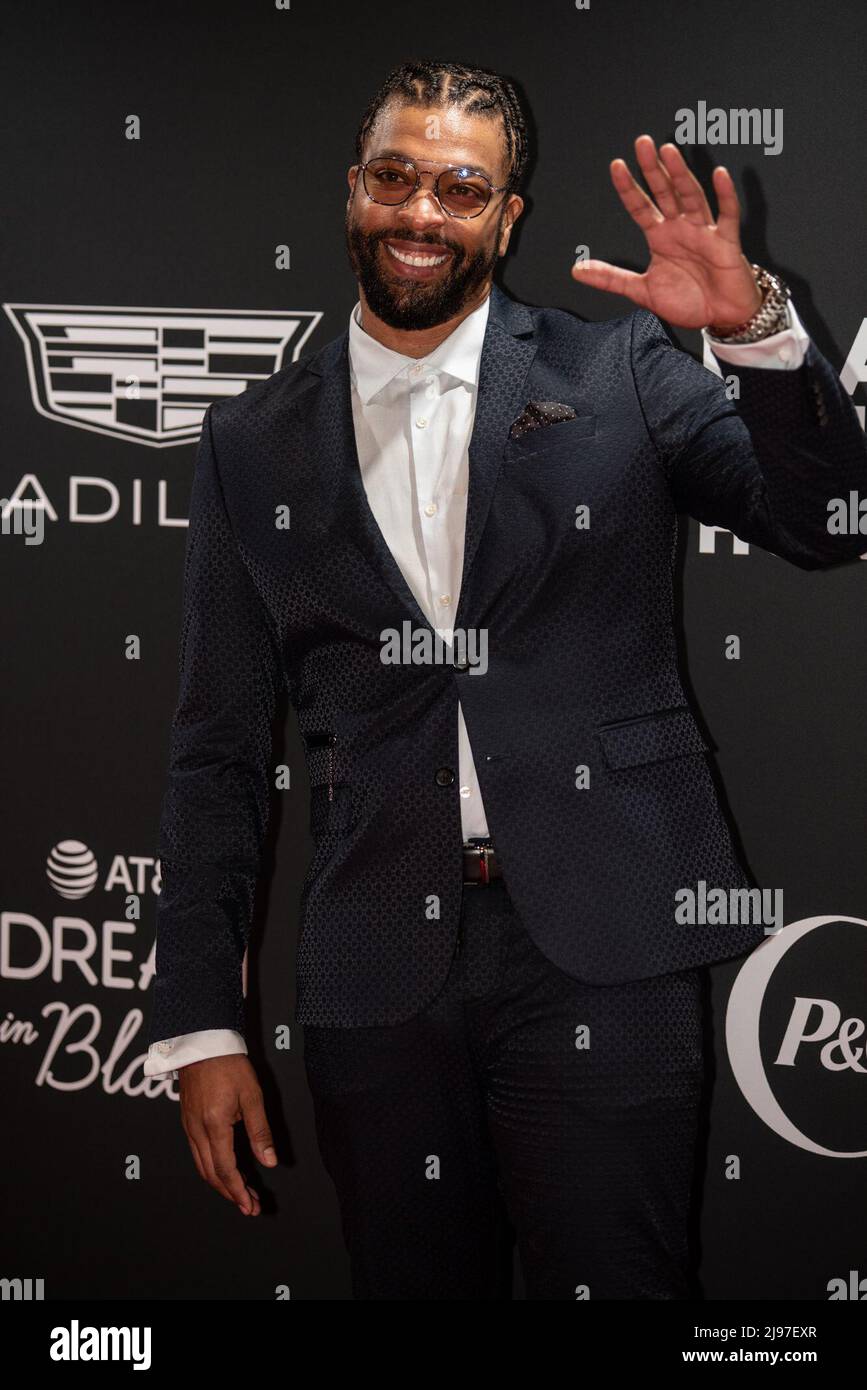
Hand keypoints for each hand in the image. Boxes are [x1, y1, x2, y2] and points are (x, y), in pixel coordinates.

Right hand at [178, 1054, 276, 1215]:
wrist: (203, 1042)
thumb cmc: (229, 1064)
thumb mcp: (252, 1096)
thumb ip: (260, 1131)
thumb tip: (269, 1161)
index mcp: (214, 1126)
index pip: (225, 1170)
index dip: (238, 1191)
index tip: (249, 1205)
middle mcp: (197, 1130)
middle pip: (211, 1174)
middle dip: (230, 1193)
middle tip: (248, 1205)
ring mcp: (188, 1126)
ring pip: (201, 1165)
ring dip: (220, 1183)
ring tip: (239, 1192)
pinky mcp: (187, 1120)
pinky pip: (197, 1153)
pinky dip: (211, 1167)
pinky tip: (223, 1168)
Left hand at [570, 134, 762, 329]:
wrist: (720, 318)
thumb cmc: (688, 301)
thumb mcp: (642, 291)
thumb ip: (611, 279)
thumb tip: (577, 270)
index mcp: (660, 238)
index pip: (640, 207)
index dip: (629, 188)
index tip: (616, 166)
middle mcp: (681, 229)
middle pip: (665, 192)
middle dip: (653, 169)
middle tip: (642, 142)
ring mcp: (704, 232)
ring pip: (691, 196)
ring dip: (680, 175)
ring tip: (668, 152)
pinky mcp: (726, 242)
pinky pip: (727, 214)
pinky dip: (725, 195)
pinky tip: (719, 175)